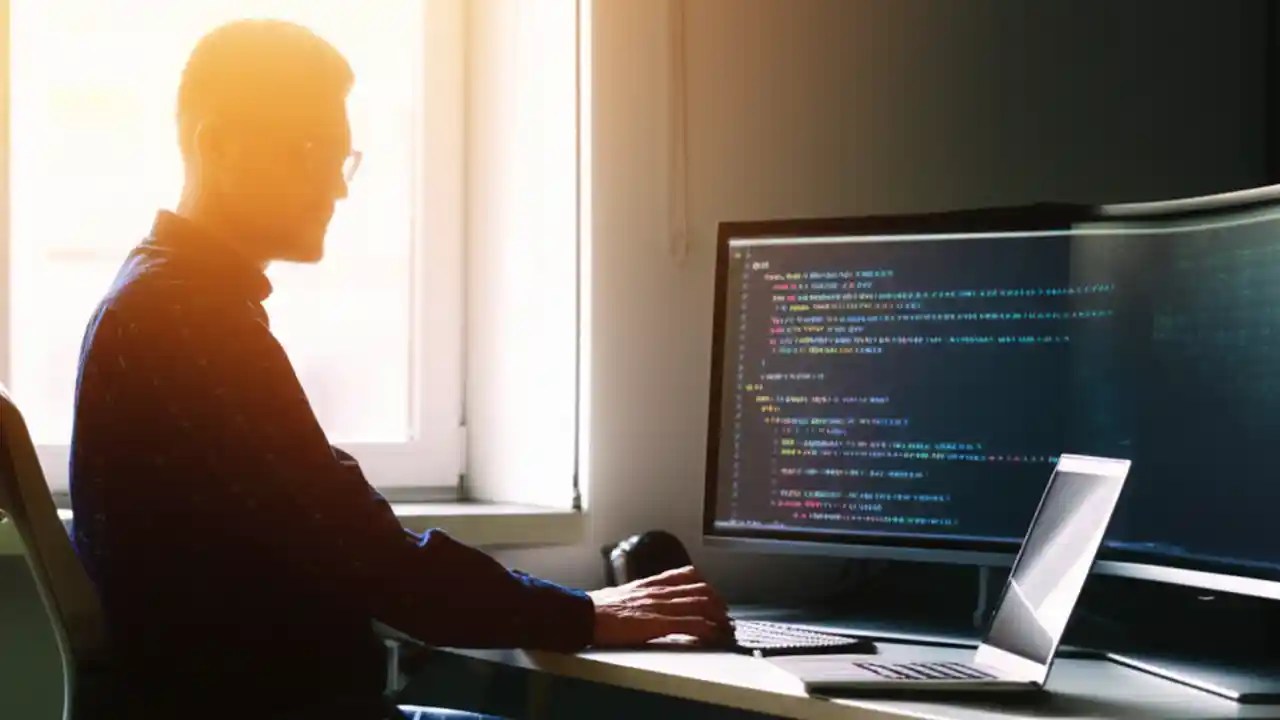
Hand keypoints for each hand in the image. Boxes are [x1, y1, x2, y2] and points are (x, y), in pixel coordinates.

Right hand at [586, 565, 732, 647]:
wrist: (585, 614)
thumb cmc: (599, 608)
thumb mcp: (625, 593)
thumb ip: (643, 594)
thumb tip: (650, 602)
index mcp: (652, 583)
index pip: (688, 574)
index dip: (706, 586)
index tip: (713, 597)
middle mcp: (660, 590)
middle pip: (701, 589)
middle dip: (718, 603)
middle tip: (724, 617)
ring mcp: (661, 605)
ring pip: (702, 604)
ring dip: (718, 617)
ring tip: (725, 629)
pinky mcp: (659, 623)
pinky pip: (692, 623)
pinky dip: (708, 630)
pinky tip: (714, 637)